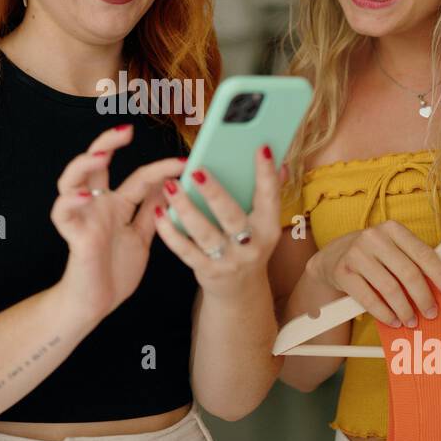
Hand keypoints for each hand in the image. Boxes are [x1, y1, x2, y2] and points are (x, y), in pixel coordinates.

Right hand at [51, 124, 186, 321]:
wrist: (96, 304)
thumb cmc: (115, 271)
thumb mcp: (142, 237)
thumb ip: (151, 212)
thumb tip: (169, 186)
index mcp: (117, 205)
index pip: (138, 177)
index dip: (160, 168)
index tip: (184, 161)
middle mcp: (98, 205)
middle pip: (95, 164)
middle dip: (108, 142)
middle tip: (126, 130)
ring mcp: (83, 218)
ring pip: (71, 180)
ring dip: (84, 164)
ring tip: (101, 155)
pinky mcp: (73, 235)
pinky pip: (62, 213)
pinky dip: (71, 202)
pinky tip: (84, 196)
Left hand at [152, 144, 280, 299]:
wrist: (240, 291)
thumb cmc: (249, 245)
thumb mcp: (264, 224)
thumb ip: (269, 194)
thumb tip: (281, 164)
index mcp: (268, 226)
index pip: (270, 196)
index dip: (267, 173)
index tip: (260, 149)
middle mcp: (251, 244)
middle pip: (231, 215)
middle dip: (214, 192)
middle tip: (196, 170)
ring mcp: (229, 260)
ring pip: (204, 232)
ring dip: (185, 208)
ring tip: (170, 186)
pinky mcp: (208, 271)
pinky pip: (185, 250)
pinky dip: (170, 232)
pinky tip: (159, 213)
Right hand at [307, 220, 440, 327]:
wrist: (334, 256)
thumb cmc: (374, 256)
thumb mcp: (394, 250)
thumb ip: (415, 262)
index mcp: (393, 228)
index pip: (423, 253)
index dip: (440, 275)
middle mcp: (374, 237)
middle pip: (408, 272)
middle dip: (423, 297)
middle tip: (431, 313)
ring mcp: (356, 253)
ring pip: (389, 288)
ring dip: (404, 310)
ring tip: (411, 320)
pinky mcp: (342, 272)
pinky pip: (369, 299)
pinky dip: (384, 314)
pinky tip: (393, 320)